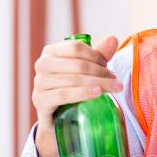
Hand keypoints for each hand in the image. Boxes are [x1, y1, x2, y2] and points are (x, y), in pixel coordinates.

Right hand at [32, 35, 120, 156]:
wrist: (56, 117)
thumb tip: (113, 39)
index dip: (96, 56)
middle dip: (101, 73)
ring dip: (98, 83)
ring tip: (113, 89)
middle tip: (116, 83)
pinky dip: (82, 93)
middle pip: (78, 65)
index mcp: (51, 51)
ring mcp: (39, 82)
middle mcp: (42, 64)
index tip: (109, 67)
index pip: (76, 48)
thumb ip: (99, 55)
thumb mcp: (85, 70)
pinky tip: (97, 93)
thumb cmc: (72, 88)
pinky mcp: (40, 100)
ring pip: (74, 80)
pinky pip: (64, 95)